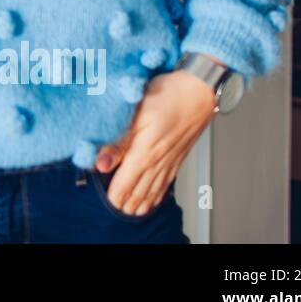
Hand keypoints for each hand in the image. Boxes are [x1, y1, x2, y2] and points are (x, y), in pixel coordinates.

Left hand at [94, 62, 219, 214]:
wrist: (200, 90)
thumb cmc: (168, 94)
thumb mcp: (136, 113)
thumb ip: (117, 143)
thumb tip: (100, 164)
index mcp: (145, 152)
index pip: (125, 183)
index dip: (114, 194)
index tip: (104, 199)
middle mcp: (159, 161)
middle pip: (139, 191)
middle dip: (126, 202)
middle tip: (115, 207)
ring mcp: (170, 160)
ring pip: (153, 190)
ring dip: (141, 202)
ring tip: (130, 211)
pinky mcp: (178, 156)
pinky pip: (166, 183)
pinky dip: (157, 195)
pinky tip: (153, 200)